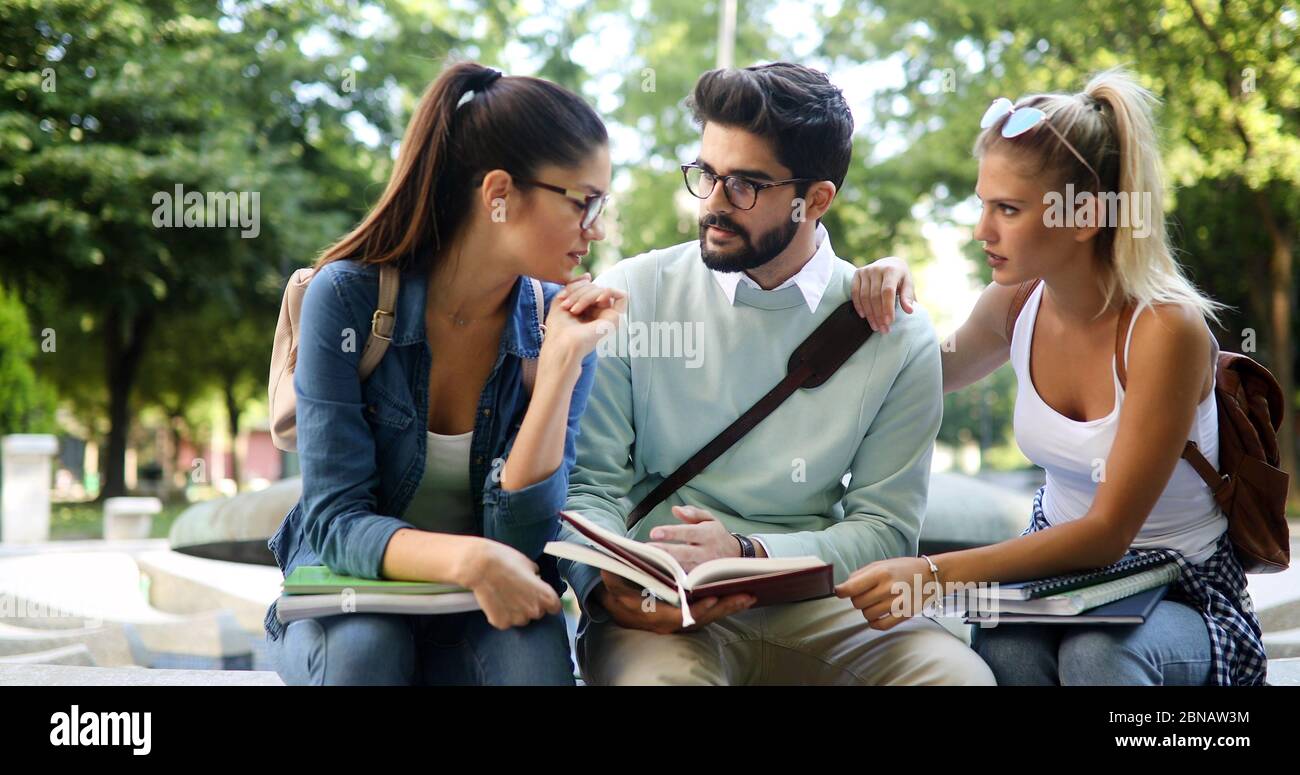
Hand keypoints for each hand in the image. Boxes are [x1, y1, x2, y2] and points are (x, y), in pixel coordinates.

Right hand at [459, 539, 561, 629]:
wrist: (480, 566)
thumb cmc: (505, 561)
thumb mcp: (529, 564)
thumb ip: (536, 579)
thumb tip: (535, 582)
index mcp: (546, 596)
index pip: (555, 607)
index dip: (547, 601)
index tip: (540, 596)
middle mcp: (535, 611)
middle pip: (537, 612)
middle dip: (530, 604)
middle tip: (518, 592)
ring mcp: (518, 619)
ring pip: (521, 618)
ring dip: (516, 610)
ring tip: (504, 595)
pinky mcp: (502, 623)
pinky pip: (506, 620)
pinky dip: (501, 614)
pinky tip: (496, 601)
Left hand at [542, 274, 626, 359]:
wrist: (562, 345)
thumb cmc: (558, 329)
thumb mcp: (561, 300)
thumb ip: (573, 286)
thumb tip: (589, 275)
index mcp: (587, 309)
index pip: (587, 286)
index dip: (575, 287)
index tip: (562, 298)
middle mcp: (598, 312)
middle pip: (595, 287)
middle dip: (578, 291)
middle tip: (567, 306)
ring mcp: (607, 316)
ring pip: (603, 290)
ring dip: (587, 295)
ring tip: (574, 309)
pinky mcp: (615, 319)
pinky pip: (620, 296)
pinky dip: (609, 292)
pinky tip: (598, 299)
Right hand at [596, 570, 754, 634]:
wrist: (615, 604)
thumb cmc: (616, 587)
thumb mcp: (613, 578)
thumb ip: (621, 572)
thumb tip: (626, 564)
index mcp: (652, 614)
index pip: (679, 615)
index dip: (697, 608)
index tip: (712, 596)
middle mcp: (668, 623)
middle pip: (702, 618)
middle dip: (725, 607)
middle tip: (746, 595)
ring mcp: (678, 622)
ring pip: (708, 617)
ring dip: (729, 606)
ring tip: (750, 594)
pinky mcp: (686, 617)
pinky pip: (708, 613)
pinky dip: (724, 605)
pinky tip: (739, 596)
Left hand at [647, 506, 741, 572]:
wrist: (735, 555)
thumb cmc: (716, 535)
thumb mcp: (709, 519)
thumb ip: (693, 513)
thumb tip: (675, 509)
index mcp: (709, 534)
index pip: (688, 532)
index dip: (671, 533)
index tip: (654, 533)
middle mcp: (707, 552)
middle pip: (684, 553)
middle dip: (665, 551)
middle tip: (648, 549)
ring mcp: (704, 567)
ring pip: (683, 567)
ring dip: (665, 564)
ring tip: (648, 560)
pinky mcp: (701, 579)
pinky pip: (685, 577)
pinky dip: (671, 574)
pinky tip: (657, 570)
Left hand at [834, 556, 934, 630]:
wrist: (930, 576)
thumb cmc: (902, 568)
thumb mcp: (880, 564)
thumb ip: (859, 575)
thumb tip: (841, 588)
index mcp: (880, 573)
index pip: (850, 588)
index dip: (841, 591)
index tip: (839, 592)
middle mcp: (888, 588)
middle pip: (857, 603)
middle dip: (858, 600)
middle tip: (867, 594)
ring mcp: (897, 603)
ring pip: (867, 615)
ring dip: (867, 610)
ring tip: (876, 602)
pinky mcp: (905, 614)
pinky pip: (881, 626)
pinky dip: (874, 623)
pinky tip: (877, 617)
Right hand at [850, 256, 914, 333]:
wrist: (889, 263)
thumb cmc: (900, 278)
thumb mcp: (908, 284)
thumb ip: (908, 297)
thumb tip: (909, 311)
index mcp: (892, 270)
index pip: (887, 291)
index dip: (887, 308)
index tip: (889, 322)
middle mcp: (877, 268)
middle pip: (875, 296)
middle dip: (879, 315)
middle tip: (883, 329)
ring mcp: (865, 270)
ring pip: (864, 296)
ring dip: (869, 314)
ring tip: (876, 326)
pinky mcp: (857, 274)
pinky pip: (855, 293)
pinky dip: (859, 306)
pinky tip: (864, 316)